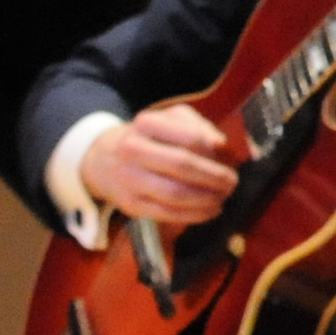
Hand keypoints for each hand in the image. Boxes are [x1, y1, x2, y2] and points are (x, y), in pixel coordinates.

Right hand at [80, 103, 241, 226]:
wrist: (102, 160)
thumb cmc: (149, 138)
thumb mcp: (170, 119)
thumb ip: (197, 126)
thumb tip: (219, 144)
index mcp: (145, 124)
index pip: (189, 137)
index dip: (214, 148)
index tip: (228, 154)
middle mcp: (133, 151)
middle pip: (183, 165)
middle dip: (215, 176)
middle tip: (233, 181)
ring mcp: (129, 180)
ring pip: (176, 193)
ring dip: (207, 198)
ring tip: (223, 197)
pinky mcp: (130, 205)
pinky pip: (167, 213)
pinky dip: (194, 215)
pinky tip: (210, 211)